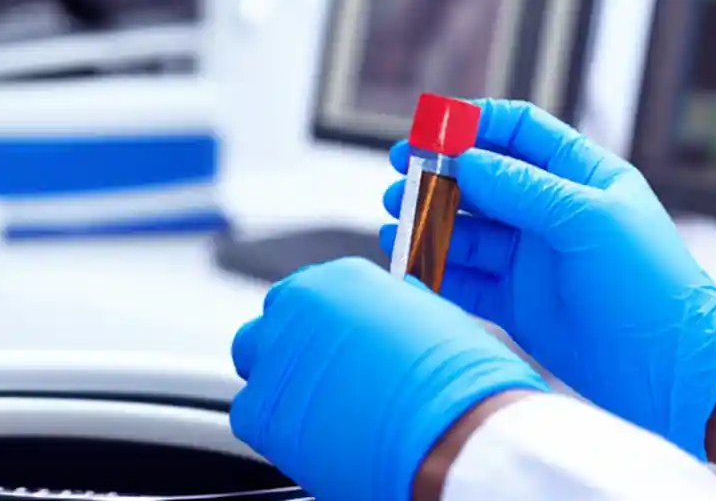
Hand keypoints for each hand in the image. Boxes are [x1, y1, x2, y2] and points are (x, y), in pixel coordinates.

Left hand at [231, 257, 547, 500]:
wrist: (455, 437)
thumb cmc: (466, 381)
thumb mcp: (446, 320)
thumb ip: (406, 307)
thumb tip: (400, 301)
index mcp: (343, 279)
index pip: (310, 291)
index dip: (323, 321)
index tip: (336, 342)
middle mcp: (300, 307)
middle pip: (275, 322)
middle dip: (294, 346)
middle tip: (328, 377)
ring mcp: (276, 359)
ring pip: (254, 363)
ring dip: (280, 381)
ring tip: (319, 408)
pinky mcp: (262, 412)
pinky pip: (250, 414)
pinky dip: (274, 426)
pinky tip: (311, 437)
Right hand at [381, 99, 715, 459]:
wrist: (670, 370)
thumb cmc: (648, 285)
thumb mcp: (588, 221)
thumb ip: (524, 188)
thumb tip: (467, 160)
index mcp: (581, 176)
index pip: (519, 131)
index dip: (473, 125)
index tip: (428, 130)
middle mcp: (553, 212)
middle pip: (483, 179)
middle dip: (439, 175)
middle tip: (400, 177)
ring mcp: (534, 258)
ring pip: (469, 230)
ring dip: (430, 223)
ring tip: (395, 222)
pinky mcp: (519, 303)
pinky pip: (467, 280)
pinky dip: (437, 271)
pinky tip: (410, 265)